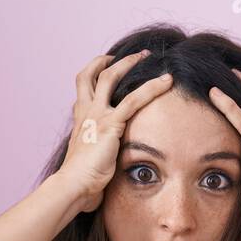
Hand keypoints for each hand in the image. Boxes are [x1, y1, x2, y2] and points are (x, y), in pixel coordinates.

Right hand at [57, 51, 173, 212]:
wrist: (74, 185)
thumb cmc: (81, 180)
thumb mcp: (89, 160)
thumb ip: (97, 153)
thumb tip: (104, 164)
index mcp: (80, 118)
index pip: (85, 85)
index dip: (96, 71)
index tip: (109, 64)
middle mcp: (85, 111)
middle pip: (93, 74)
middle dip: (113, 61)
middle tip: (134, 55)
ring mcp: (96, 115)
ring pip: (111, 78)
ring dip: (130, 63)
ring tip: (148, 56)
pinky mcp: (111, 123)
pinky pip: (134, 99)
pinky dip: (152, 88)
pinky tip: (167, 82)